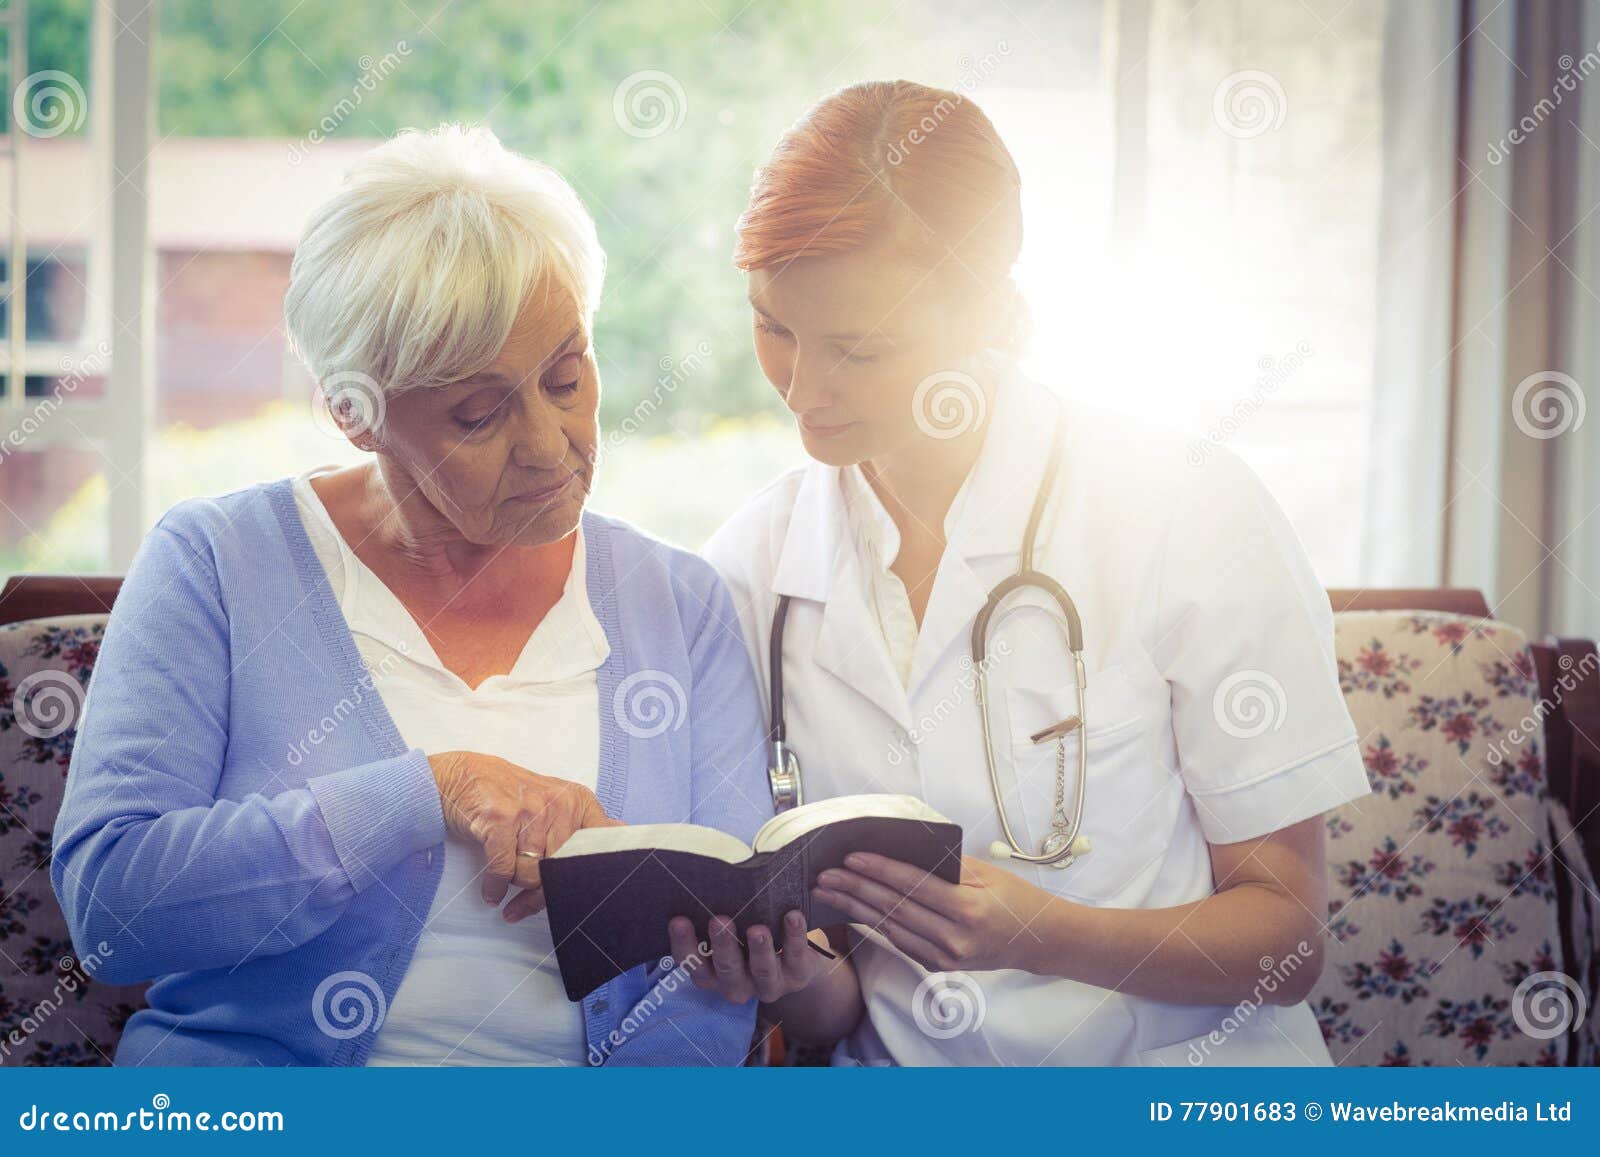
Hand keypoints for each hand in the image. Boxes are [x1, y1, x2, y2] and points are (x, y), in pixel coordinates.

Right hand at [428, 751, 620, 921]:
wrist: (460, 776)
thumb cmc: (507, 794)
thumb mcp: (553, 801)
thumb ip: (583, 821)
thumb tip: (622, 830)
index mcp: (577, 801)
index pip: (595, 850)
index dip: (586, 879)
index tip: (573, 895)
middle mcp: (558, 803)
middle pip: (561, 870)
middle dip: (541, 894)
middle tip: (524, 906)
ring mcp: (529, 810)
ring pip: (531, 872)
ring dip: (515, 887)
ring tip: (506, 888)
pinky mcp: (500, 819)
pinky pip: (504, 869)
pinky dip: (495, 886)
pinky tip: (492, 891)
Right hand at [667, 911, 827, 1004]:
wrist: (792, 958)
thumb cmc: (749, 931)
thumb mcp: (731, 924)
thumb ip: (717, 909)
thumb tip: (701, 876)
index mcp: (712, 972)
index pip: (691, 962)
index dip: (683, 943)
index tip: (678, 920)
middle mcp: (736, 984)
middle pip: (726, 969)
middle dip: (723, 945)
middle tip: (719, 920)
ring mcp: (767, 985)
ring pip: (762, 971)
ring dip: (759, 950)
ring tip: (757, 930)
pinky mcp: (796, 976)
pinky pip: (795, 957)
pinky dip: (794, 936)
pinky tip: (792, 916)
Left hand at [812, 853, 1059, 972]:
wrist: (1038, 941)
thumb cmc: (1014, 898)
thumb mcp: (986, 873)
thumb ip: (945, 865)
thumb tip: (901, 849)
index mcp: (967, 909)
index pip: (912, 886)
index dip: (879, 870)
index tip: (851, 857)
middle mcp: (953, 937)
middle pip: (894, 908)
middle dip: (855, 889)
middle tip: (825, 874)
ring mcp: (944, 956)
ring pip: (890, 928)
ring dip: (855, 908)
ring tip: (828, 892)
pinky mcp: (938, 965)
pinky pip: (900, 941)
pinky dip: (874, 924)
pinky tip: (853, 910)